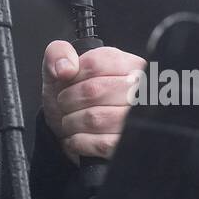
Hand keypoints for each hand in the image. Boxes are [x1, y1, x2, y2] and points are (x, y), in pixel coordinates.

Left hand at [41, 40, 145, 163]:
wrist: (70, 132)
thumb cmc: (74, 97)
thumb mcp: (61, 69)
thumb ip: (58, 53)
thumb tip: (65, 68)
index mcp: (129, 65)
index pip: (96, 62)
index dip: (73, 74)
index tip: (67, 81)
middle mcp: (140, 91)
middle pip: (94, 90)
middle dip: (68, 99)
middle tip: (65, 103)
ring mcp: (137, 121)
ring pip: (95, 118)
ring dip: (72, 122)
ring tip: (71, 120)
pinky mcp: (128, 144)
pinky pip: (99, 144)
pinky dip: (78, 141)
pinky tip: (77, 136)